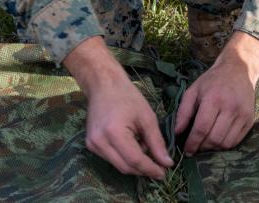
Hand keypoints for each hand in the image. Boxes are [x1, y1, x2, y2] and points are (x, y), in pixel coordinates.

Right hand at [65, 37, 173, 178]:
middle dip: (144, 169)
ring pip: (118, 165)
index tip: (165, 172)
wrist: (104, 85)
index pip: (135, 160)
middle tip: (160, 166)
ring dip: (135, 163)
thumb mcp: (147, 117)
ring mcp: (92, 145)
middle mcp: (99, 142)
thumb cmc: (128, 97)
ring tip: (146, 148)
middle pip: (125, 167)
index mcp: (114, 133)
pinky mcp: (91, 145)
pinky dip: (125, 157)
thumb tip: (167, 163)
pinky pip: (111, 159)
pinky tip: (134, 144)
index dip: (151, 169)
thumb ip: (156, 142)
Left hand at [175, 31, 258, 155]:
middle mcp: (230, 107)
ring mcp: (242, 114)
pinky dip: (225, 145)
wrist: (239, 70)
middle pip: (214, 139)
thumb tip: (176, 132)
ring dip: (214, 149)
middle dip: (202, 147)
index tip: (187, 151)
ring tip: (206, 144)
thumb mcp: (193, 90)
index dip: (192, 143)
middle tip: (196, 147)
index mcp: (213, 99)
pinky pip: (237, 141)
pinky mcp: (250, 119)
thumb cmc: (213, 81)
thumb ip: (183, 111)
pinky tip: (218, 139)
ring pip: (226, 143)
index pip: (201, 129)